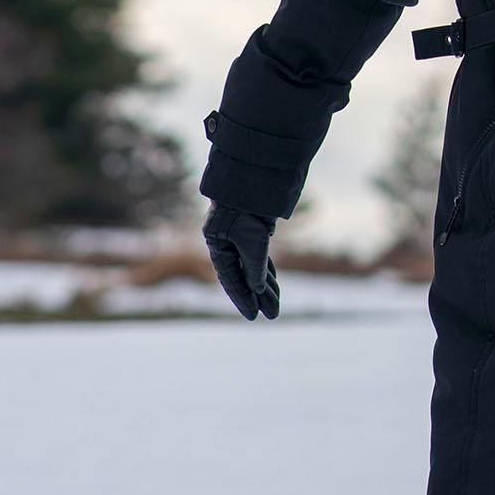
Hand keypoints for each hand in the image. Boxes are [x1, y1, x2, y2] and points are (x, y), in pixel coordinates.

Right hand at [201, 202, 280, 319]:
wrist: (254, 178)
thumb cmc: (247, 209)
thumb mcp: (253, 243)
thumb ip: (255, 267)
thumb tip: (257, 288)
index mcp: (217, 245)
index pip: (230, 279)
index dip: (242, 299)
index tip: (253, 316)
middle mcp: (226, 242)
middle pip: (242, 276)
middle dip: (258, 297)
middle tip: (272, 315)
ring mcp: (240, 236)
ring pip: (252, 267)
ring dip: (265, 286)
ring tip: (276, 305)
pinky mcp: (254, 229)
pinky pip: (259, 256)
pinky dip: (266, 270)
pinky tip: (272, 284)